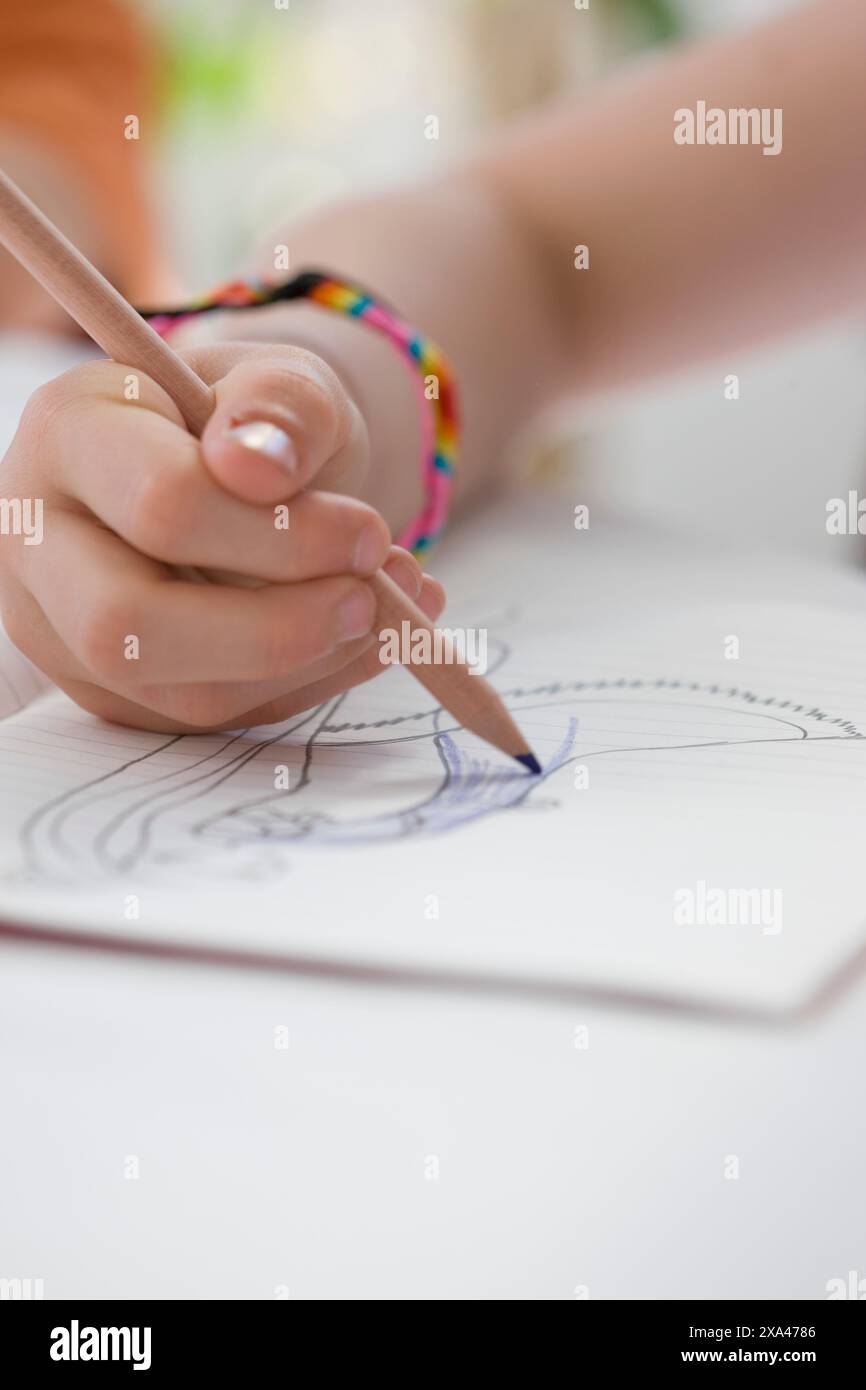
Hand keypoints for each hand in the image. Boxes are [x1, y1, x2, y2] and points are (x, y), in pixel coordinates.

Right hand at [0, 341, 444, 730]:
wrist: (237, 466)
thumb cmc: (251, 418)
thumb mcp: (280, 378)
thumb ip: (281, 403)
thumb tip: (259, 466)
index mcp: (67, 435)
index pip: (161, 504)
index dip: (280, 533)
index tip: (369, 532)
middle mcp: (41, 541)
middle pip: (129, 626)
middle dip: (276, 628)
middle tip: (371, 600)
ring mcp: (66, 631)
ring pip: (180, 693)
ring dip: (308, 663)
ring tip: (388, 609)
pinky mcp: (118, 692)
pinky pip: (219, 716)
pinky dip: (311, 684)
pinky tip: (368, 639)